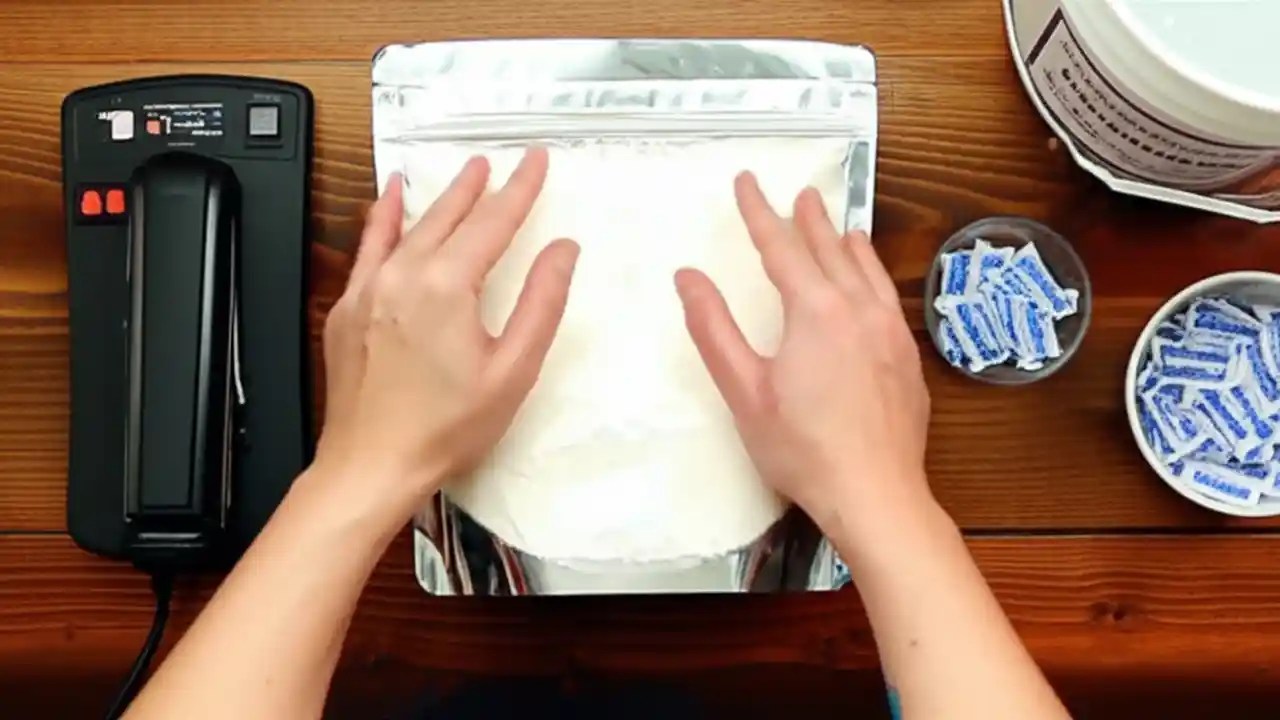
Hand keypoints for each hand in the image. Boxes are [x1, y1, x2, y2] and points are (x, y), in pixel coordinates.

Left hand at [314, 147, 578, 518]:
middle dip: (481, 185)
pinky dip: (381, 217)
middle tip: (503, 162)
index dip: (520, 188)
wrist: (371, 465)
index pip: (493, 221)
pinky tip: (386, 198)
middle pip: (450, 215)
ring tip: (463, 172)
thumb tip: (563, 251)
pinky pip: (369, 246)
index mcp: (447, 286)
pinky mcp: (349, 308)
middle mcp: (403, 275)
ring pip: (410, 226)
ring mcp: (369, 289)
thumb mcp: (513, 370)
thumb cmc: (445, 428)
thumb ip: (541, 303)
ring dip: (440, 197)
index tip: (535, 161)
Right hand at [674, 172, 931, 538]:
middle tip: (800, 193)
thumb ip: (714, 329)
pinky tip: (872, 283)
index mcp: (816, 312)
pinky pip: (887, 297)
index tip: (746, 182)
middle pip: (830, 251)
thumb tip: (689, 278)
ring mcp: (890, 333)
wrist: (876, 494)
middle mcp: (859, 310)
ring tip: (841, 225)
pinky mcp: (906, 359)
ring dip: (848, 243)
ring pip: (867, 271)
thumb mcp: (744, 391)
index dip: (759, 212)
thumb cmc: (802, 449)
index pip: (781, 247)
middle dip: (809, 220)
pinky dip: (874, 276)